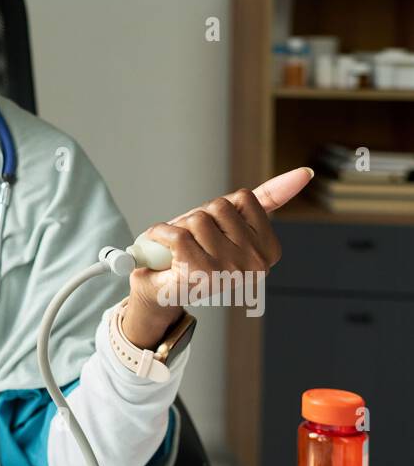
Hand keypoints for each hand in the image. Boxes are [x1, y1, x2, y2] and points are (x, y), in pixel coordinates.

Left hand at [122, 167, 313, 347]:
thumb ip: (270, 199)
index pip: (243, 198)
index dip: (221, 208)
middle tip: (193, 242)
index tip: (216, 233)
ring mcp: (228, 269)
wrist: (162, 292)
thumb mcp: (236, 224)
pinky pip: (177, 233)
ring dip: (180, 227)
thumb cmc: (199, 255)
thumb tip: (305, 173)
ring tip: (180, 249)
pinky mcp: (198, 271)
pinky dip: (159, 233)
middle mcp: (254, 264)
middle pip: (219, 206)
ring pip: (198, 218)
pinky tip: (161, 244)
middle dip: (199, 217)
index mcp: (269, 251)